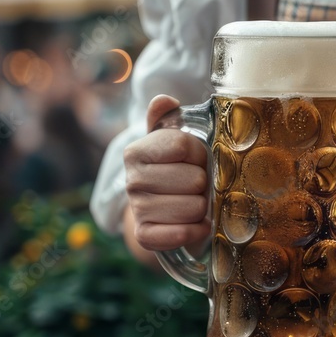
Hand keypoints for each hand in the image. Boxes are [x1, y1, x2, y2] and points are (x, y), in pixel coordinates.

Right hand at [123, 95, 210, 250]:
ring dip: (202, 207)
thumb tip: (164, 100)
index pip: (183, 145)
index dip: (199, 153)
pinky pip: (182, 234)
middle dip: (203, 183)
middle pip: (194, 179)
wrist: (158, 211)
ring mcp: (137, 209)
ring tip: (194, 202)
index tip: (194, 158)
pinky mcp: (145, 236)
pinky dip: (196, 230)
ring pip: (194, 207)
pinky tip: (195, 224)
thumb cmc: (173, 170)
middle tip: (195, 184)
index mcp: (136, 151)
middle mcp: (131, 180)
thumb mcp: (170, 141)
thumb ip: (167, 118)